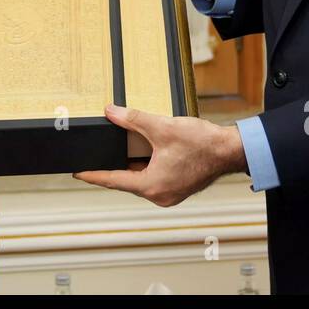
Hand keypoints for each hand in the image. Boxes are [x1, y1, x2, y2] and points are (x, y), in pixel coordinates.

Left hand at [73, 105, 246, 205]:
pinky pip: (153, 178)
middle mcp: (159, 195)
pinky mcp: (178, 188)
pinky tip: (144, 152)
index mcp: (152, 186)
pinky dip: (146, 166)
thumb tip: (111, 113)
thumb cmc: (202, 144)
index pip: (113, 181)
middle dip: (114, 165)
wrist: (230, 150)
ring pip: (141, 178)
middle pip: (126, 180)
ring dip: (132, 164)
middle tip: (97, 155)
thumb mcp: (161, 127)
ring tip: (122, 150)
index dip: (93, 175)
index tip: (78, 173)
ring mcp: (170, 194)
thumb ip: (132, 120)